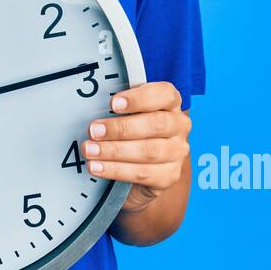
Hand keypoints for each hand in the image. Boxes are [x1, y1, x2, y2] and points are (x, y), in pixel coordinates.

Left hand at [84, 81, 190, 214]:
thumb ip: (118, 108)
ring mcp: (178, 152)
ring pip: (149, 151)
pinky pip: (143, 174)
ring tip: (90, 150)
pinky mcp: (170, 176)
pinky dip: (117, 170)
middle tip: (94, 130)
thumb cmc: (132, 131)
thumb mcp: (128, 113)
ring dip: (114, 151)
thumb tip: (90, 105)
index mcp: (171, 102)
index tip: (113, 103)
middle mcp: (180, 125)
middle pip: (156, 124)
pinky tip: (98, 167)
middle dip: (121, 128)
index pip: (164, 94)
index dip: (139, 98)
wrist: (143, 168)